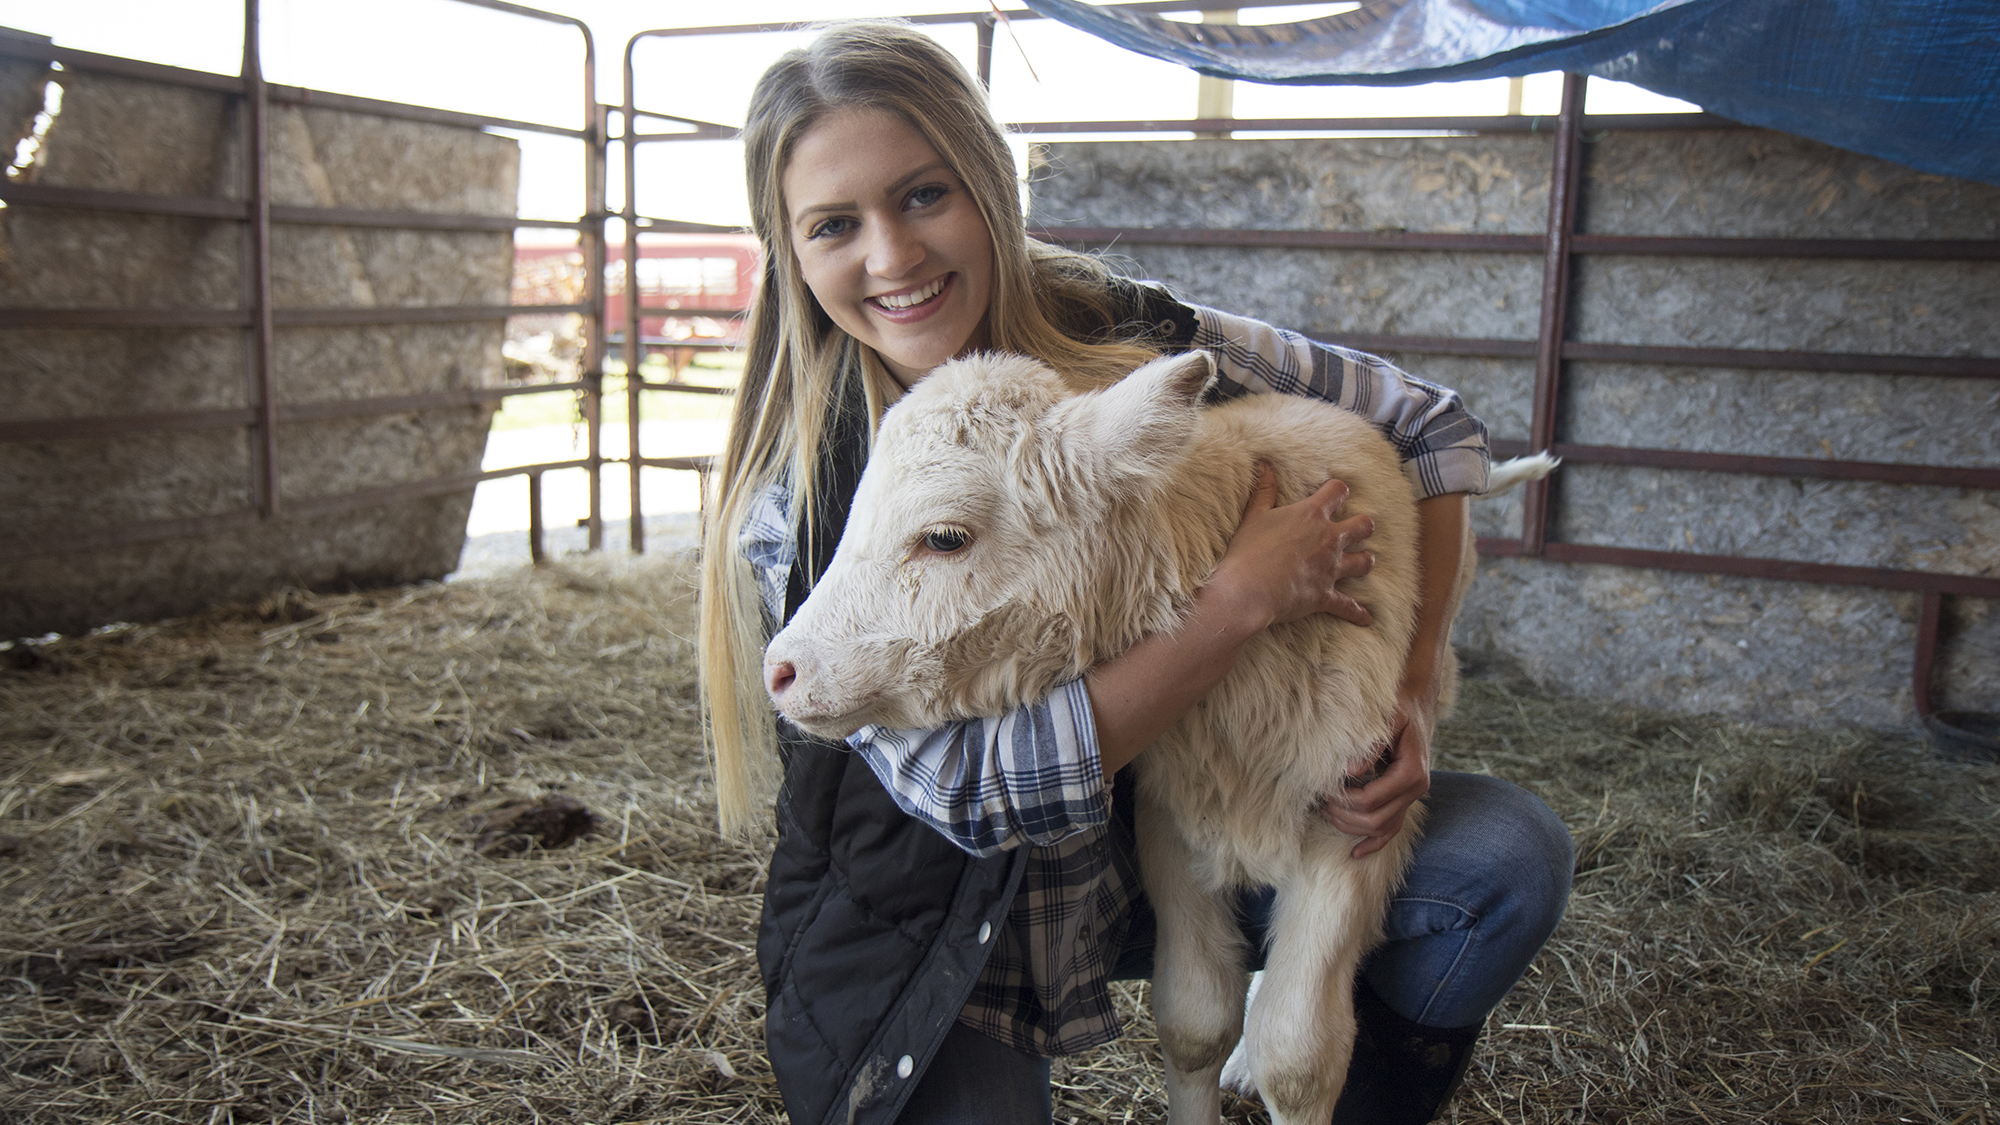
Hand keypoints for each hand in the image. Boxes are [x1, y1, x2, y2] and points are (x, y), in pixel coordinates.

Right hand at [1208, 463, 1376, 629]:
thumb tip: (1265, 465)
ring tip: (1362, 561)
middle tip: (1355, 528)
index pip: (1337, 491)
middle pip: (1363, 526)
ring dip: (1364, 561)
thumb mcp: (1253, 516)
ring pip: (1364, 562)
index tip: (1334, 492)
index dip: (1337, 490)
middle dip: (1362, 526)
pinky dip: (1358, 613)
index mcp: (1312, 516)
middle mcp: (1329, 540)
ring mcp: (1331, 569)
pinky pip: (1349, 606)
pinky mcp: (1326, 596)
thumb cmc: (1247, 552)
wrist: (1245, 592)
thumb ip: (1264, 490)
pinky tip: (1367, 618)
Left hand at [1320, 694, 1433, 857]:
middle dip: (1344, 815)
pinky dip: (1374, 843)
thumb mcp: (1388, 717)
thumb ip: (1371, 744)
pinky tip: (1355, 853)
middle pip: (1375, 820)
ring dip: (1352, 827)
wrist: (1417, 701)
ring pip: (1382, 829)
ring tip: (1327, 812)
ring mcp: (1411, 797)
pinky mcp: (1404, 799)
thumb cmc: (1399, 706)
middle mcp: (1416, 789)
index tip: (1324, 789)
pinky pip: (1392, 829)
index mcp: (1412, 772)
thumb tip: (1351, 770)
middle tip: (1320, 801)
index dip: (1344, 800)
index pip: (1372, 800)